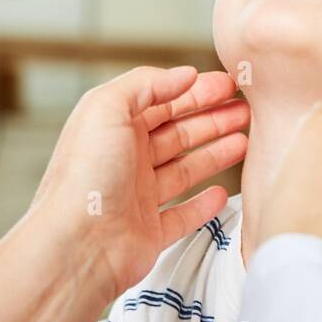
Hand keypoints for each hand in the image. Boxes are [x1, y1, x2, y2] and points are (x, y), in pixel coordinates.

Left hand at [29, 65, 249, 295]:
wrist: (76, 246)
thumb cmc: (84, 177)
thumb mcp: (106, 108)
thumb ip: (146, 83)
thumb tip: (183, 75)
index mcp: (114, 129)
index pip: (162, 102)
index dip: (196, 92)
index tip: (228, 85)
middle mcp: (126, 160)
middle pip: (178, 133)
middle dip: (212, 119)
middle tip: (245, 111)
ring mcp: (138, 197)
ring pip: (185, 169)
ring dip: (215, 154)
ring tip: (245, 141)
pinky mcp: (149, 232)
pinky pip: (183, 215)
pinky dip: (203, 205)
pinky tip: (220, 194)